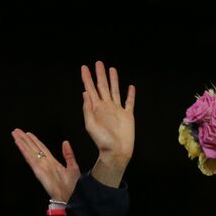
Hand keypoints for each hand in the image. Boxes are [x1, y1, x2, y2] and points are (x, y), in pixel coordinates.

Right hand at [11, 130, 79, 202]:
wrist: (71, 196)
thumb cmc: (73, 186)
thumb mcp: (73, 167)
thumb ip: (68, 155)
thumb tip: (65, 142)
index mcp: (53, 163)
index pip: (42, 148)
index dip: (34, 141)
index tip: (28, 134)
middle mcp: (45, 164)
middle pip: (33, 148)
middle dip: (25, 139)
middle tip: (17, 131)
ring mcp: (40, 166)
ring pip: (29, 151)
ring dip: (21, 141)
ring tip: (15, 133)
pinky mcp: (38, 170)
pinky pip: (29, 158)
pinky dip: (23, 150)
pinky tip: (18, 143)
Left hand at [80, 61, 135, 186]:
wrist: (116, 152)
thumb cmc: (102, 142)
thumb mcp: (90, 126)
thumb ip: (87, 109)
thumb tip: (85, 93)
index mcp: (96, 108)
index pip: (90, 89)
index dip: (87, 79)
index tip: (84, 68)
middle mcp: (106, 107)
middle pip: (103, 86)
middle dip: (100, 75)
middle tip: (98, 63)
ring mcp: (117, 110)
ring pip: (115, 91)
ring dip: (114, 80)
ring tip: (112, 69)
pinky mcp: (128, 115)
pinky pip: (129, 102)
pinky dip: (130, 95)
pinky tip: (130, 87)